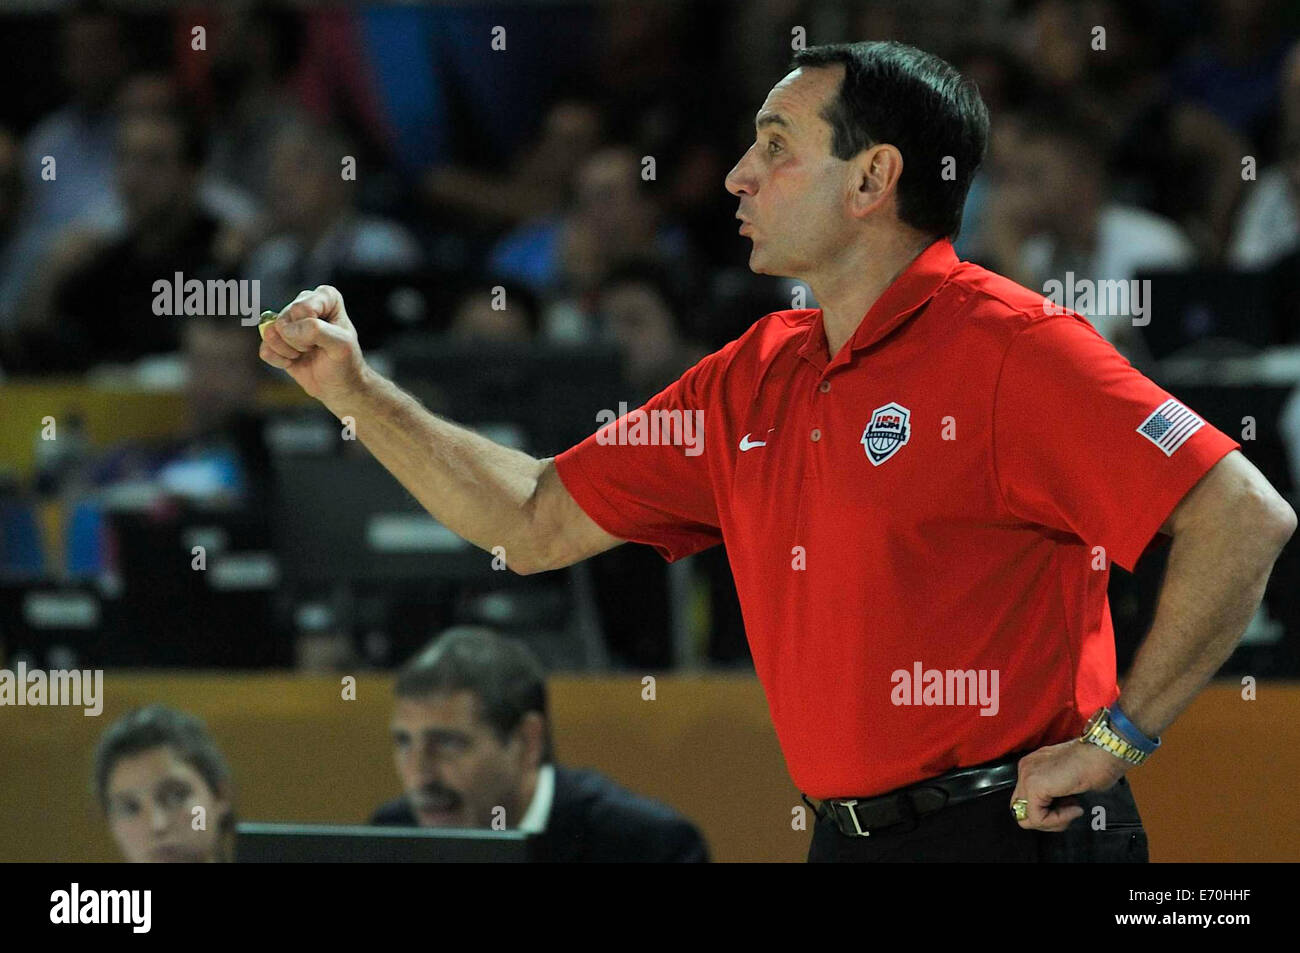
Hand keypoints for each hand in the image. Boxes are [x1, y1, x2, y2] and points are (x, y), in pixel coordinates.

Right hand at [258, 285, 368, 404]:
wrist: (338, 386)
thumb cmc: (345, 363)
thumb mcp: (341, 345)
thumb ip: (317, 331)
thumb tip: (287, 329)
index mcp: (326, 297)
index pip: (302, 309)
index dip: (312, 330)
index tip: (327, 339)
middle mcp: (305, 302)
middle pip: (284, 320)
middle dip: (300, 341)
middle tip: (316, 348)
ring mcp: (288, 320)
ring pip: (270, 332)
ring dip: (288, 351)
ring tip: (306, 353)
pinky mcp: (275, 338)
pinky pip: (265, 348)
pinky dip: (279, 360)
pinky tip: (294, 361)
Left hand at [1009, 739, 1129, 831]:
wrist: (1104, 751)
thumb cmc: (1097, 763)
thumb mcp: (1069, 781)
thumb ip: (1056, 793)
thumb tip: (1053, 811)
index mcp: (1034, 765)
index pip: (1027, 801)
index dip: (1050, 811)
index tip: (1071, 806)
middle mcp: (1026, 768)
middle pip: (1023, 811)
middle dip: (1048, 819)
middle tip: (1070, 812)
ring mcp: (1028, 776)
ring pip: (1028, 818)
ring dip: (1054, 821)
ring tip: (1074, 809)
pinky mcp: (1035, 786)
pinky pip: (1037, 818)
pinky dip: (1057, 820)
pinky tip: (1075, 809)